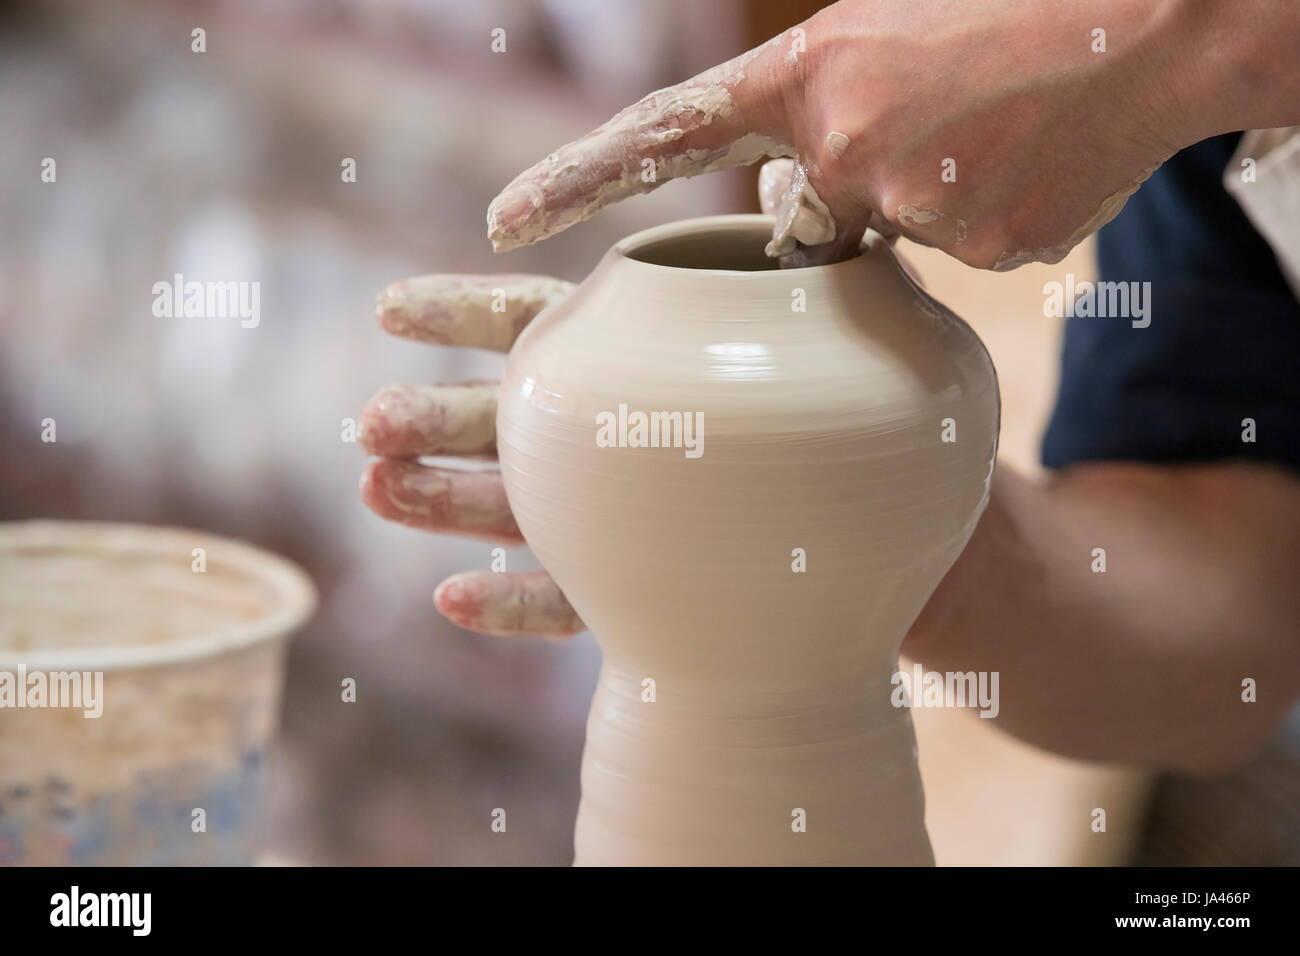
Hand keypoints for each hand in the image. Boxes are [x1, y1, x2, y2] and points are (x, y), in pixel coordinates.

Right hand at [359, 158, 809, 637]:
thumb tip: (774, 178)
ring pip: (514, 509)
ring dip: (442, 502)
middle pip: (501, 422)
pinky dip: (512, 604)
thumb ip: (773, 264)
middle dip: (429, 419)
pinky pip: (567, 606)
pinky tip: (451, 602)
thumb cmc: (829, 412)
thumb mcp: (802, 329)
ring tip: (377, 488)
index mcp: (627, 362)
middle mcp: (604, 437)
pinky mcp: (631, 594)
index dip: (454, 315)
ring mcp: (609, 519)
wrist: (868, 530)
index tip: (388, 311)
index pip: (529, 327)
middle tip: (371, 425)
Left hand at [487, 0, 1220, 269]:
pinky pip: (953, 256)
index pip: (660, 136)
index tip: (500, 224)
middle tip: (947, 117)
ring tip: (1004, 126)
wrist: (1153, 18)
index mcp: (804, 70)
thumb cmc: (1007, 13)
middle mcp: (839, 140)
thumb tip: (791, 208)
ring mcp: (907, 200)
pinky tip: (1032, 163)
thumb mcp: (881, 39)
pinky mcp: (976, 247)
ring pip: (890, 236)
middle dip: (863, 185)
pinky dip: (986, 219)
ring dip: (937, 194)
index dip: (575, 181)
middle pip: (810, 213)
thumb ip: (815, 117)